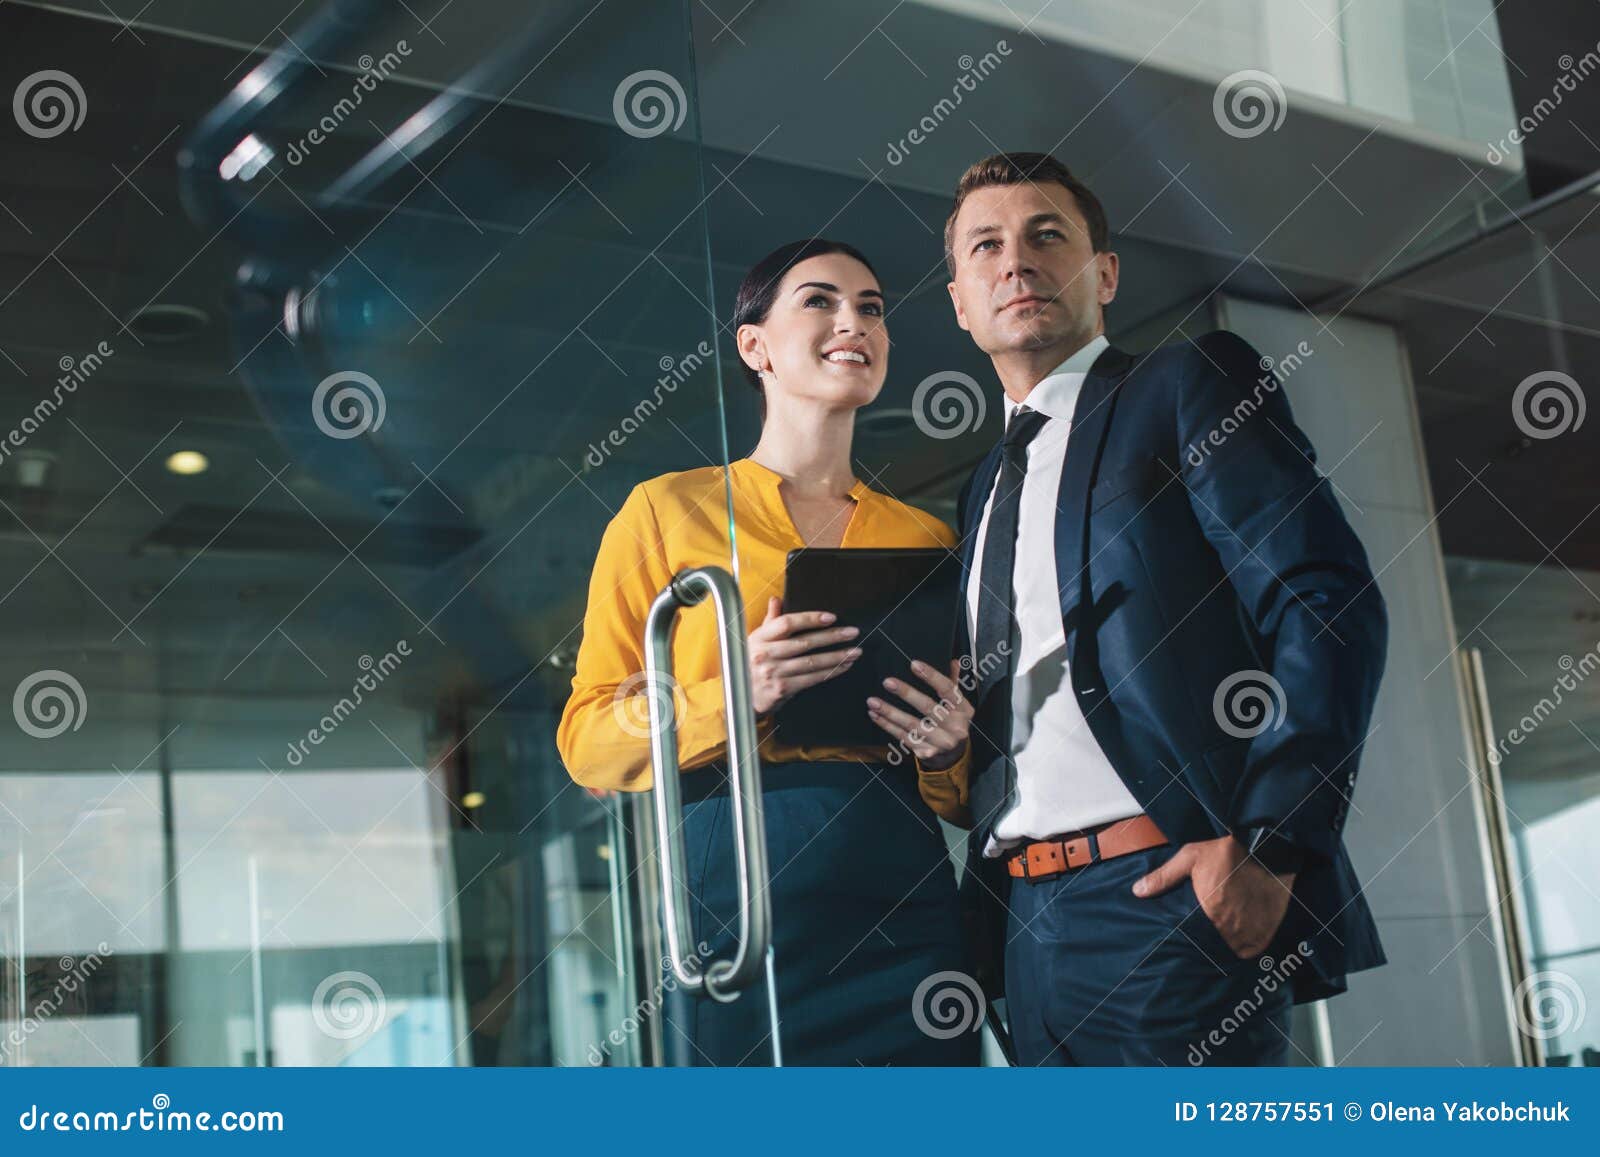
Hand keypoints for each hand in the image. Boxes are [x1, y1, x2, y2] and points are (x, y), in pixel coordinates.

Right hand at [747, 597, 861, 715]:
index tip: (831, 617)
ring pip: (812, 662)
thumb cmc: (750, 664)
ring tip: (855, 651)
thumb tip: (776, 600)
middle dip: (832, 637)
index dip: (810, 619)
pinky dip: (830, 672)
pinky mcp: (782, 689)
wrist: (740, 697)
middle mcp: (765, 654)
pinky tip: (843, 667)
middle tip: (852, 632)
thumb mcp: (755, 641)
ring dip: (837, 657)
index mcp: (759, 637)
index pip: (787, 623)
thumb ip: (769, 621)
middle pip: (804, 642)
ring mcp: (773, 673)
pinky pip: (811, 679)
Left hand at [867, 658, 971, 770]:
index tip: (914, 664)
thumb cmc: (952, 723)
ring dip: (890, 712)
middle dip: (906, 693)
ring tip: (873, 701)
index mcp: (964, 710)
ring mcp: (941, 742)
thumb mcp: (958, 704)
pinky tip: (876, 716)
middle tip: (888, 682)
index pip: (948, 689)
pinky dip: (888, 726)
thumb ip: (953, 683)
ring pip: (912, 725)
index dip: (931, 676)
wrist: (953, 756)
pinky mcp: (926, 752)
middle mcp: (955, 727)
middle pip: (928, 707)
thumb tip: (952, 661)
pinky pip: (904, 737)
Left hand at [1131, 834, 1294, 957]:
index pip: (1192, 939)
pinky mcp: (1265, 933)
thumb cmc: (1227, 853)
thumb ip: (1164, 877)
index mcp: (1209, 913)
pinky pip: (1251, 951)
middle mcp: (1230, 928)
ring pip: (1232, 952)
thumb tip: (1137, 891)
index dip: (1190, 938)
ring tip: (1221, 937)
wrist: (1267, 851)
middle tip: (1204, 935)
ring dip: (1225, 947)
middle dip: (1207, 943)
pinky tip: (1239, 936)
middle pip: (1212, 948)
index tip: (1188, 935)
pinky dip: (1244, 947)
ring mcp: (1250, 933)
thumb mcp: (1191, 858)